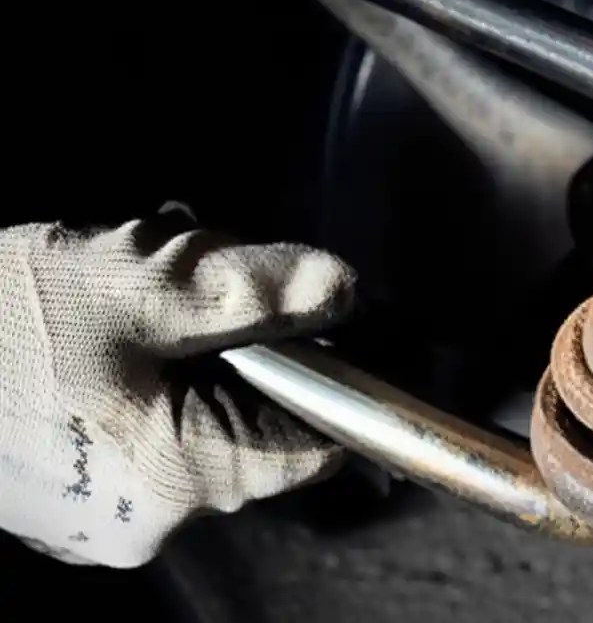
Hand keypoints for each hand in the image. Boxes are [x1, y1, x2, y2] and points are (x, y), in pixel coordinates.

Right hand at [0, 220, 354, 566]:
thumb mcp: (141, 287)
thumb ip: (254, 290)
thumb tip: (340, 289)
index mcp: (185, 481)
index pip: (313, 444)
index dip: (322, 371)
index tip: (299, 313)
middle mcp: (150, 518)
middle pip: (249, 416)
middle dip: (232, 332)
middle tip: (185, 261)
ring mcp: (99, 508)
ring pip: (190, 408)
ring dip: (178, 335)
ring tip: (123, 276)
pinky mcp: (63, 487)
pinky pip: (134, 423)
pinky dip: (132, 363)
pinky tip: (89, 312)